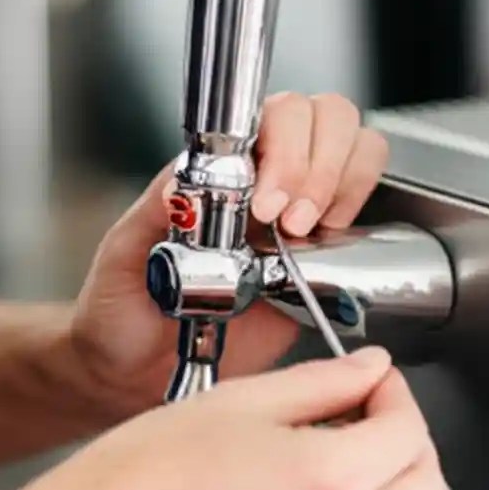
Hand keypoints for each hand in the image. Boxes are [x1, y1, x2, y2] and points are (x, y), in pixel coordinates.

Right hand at [0, 348, 444, 489]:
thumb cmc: (146, 472)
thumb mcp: (242, 398)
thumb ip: (323, 381)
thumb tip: (369, 371)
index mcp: (329, 480)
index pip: (410, 430)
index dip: (396, 393)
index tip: (372, 381)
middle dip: (407, 443)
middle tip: (368, 414)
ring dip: (372, 484)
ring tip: (310, 451)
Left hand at [72, 92, 388, 411]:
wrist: (139, 373)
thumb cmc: (121, 312)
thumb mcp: (123, 254)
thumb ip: (151, 212)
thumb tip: (184, 180)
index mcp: (216, 173)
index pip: (270, 115)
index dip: (283, 147)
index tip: (266, 204)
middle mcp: (263, 184)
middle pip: (324, 118)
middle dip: (319, 163)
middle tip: (291, 221)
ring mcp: (299, 219)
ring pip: (357, 151)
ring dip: (345, 182)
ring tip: (309, 232)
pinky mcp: (326, 264)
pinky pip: (367, 215)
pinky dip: (361, 215)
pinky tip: (328, 250)